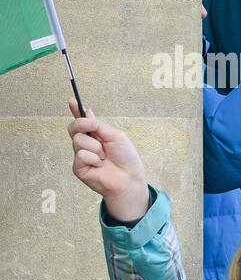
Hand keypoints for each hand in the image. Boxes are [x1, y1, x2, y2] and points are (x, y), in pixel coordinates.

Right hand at [66, 98, 149, 220]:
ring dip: (95, 147)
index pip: (81, 121)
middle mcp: (86, 144)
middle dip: (83, 124)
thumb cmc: (126, 159)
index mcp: (96, 135)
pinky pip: (81, 155)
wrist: (129, 178)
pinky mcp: (78, 167)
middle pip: (74, 127)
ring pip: (78, 141)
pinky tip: (100, 165)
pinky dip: (93, 158)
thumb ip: (100, 126)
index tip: (72, 100)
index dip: (75, 110)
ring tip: (104, 156)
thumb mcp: (116, 136)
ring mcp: (81, 155)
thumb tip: (88, 113)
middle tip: (95, 127)